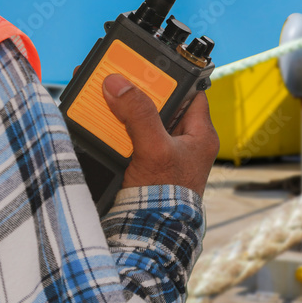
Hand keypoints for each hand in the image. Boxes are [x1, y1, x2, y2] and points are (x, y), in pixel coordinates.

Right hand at [102, 74, 218, 196]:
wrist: (149, 236)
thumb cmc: (165, 198)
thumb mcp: (154, 149)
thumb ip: (139, 114)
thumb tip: (119, 84)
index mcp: (200, 135)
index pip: (191, 93)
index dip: (172, 79)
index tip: (149, 66)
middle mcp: (185, 143)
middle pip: (161, 105)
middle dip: (138, 93)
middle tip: (118, 79)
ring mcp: (164, 155)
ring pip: (143, 121)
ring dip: (123, 112)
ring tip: (103, 97)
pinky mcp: (146, 166)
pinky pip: (131, 139)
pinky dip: (116, 131)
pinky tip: (100, 123)